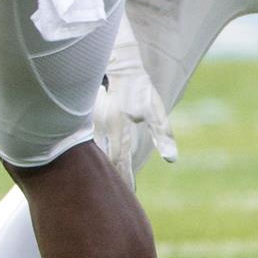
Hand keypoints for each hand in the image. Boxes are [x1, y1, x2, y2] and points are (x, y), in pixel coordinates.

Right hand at [93, 57, 175, 181]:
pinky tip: (94, 157)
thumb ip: (163, 135)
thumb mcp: (156, 110)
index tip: (129, 192)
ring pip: (93, 150)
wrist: (118, 65)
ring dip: (100, 164)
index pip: (121, 161)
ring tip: (106, 179)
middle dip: (112, 176)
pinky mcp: (85, 118)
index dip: (125, 178)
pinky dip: (92, 150)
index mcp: (119, 129)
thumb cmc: (139, 88)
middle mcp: (102, 128)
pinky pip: (88, 139)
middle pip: (105, 159)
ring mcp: (91, 122)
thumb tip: (171, 160)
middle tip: (117, 192)